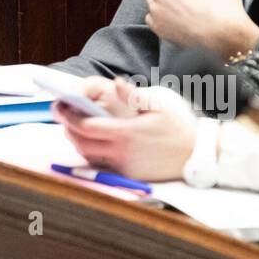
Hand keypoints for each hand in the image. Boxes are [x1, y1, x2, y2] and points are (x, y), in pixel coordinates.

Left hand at [51, 77, 197, 180]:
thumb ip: (134, 94)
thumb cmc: (179, 126)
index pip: (87, 126)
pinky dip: (91, 153)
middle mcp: (122, 153)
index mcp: (127, 133)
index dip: (69, 117)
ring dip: (77, 141)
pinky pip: (101, 165)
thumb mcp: (160, 103)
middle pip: (82, 143)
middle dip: (68, 129)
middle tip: (62, 116)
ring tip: (75, 126)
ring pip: (89, 156)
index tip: (60, 106)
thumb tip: (117, 82)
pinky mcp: (129, 176)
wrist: (197, 154)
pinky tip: (92, 140)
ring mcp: (125, 167)